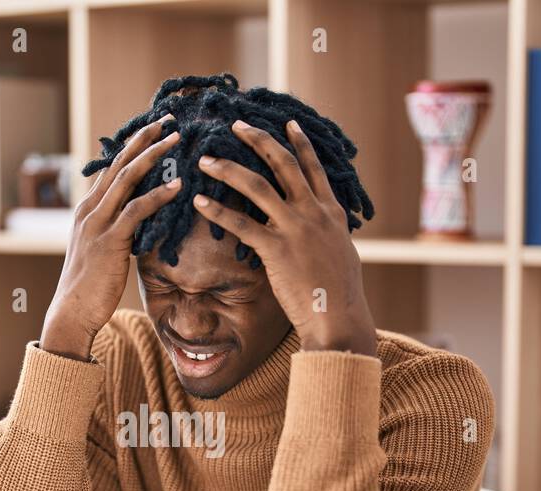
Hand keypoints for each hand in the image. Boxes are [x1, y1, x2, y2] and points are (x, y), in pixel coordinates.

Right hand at [41, 118, 181, 359]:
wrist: (72, 312)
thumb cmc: (91, 286)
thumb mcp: (102, 250)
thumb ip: (118, 230)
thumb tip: (141, 222)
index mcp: (88, 209)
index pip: (112, 167)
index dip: (133, 146)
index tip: (154, 129)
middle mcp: (90, 209)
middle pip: (119, 163)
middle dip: (144, 139)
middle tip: (168, 120)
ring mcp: (97, 223)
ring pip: (127, 179)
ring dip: (153, 156)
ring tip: (176, 140)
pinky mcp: (109, 240)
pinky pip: (135, 211)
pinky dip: (157, 197)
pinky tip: (178, 187)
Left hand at [193, 119, 375, 355]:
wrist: (339, 317)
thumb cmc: (339, 295)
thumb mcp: (341, 256)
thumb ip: (329, 237)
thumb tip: (325, 234)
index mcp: (331, 212)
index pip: (314, 168)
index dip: (300, 143)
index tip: (288, 123)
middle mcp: (314, 212)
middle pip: (283, 164)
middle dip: (258, 140)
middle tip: (236, 126)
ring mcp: (295, 228)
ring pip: (258, 186)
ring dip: (229, 169)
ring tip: (206, 159)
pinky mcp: (276, 249)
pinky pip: (241, 223)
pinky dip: (217, 211)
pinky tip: (199, 202)